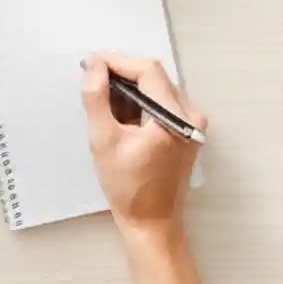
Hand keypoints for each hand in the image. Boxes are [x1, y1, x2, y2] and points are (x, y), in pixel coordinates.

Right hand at [80, 53, 206, 234]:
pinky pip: (161, 104)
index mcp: (175, 118)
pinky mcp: (186, 131)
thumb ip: (96, 98)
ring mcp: (191, 124)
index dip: (117, 61)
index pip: (148, 71)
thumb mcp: (103, 140)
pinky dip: (139, 102)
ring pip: (157, 89)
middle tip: (91, 77)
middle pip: (154, 77)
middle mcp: (191, 116)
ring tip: (101, 97)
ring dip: (129, 88)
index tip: (91, 62)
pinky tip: (118, 113)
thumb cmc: (127, 187)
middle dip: (122, 73)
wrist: (152, 222)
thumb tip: (93, 65)